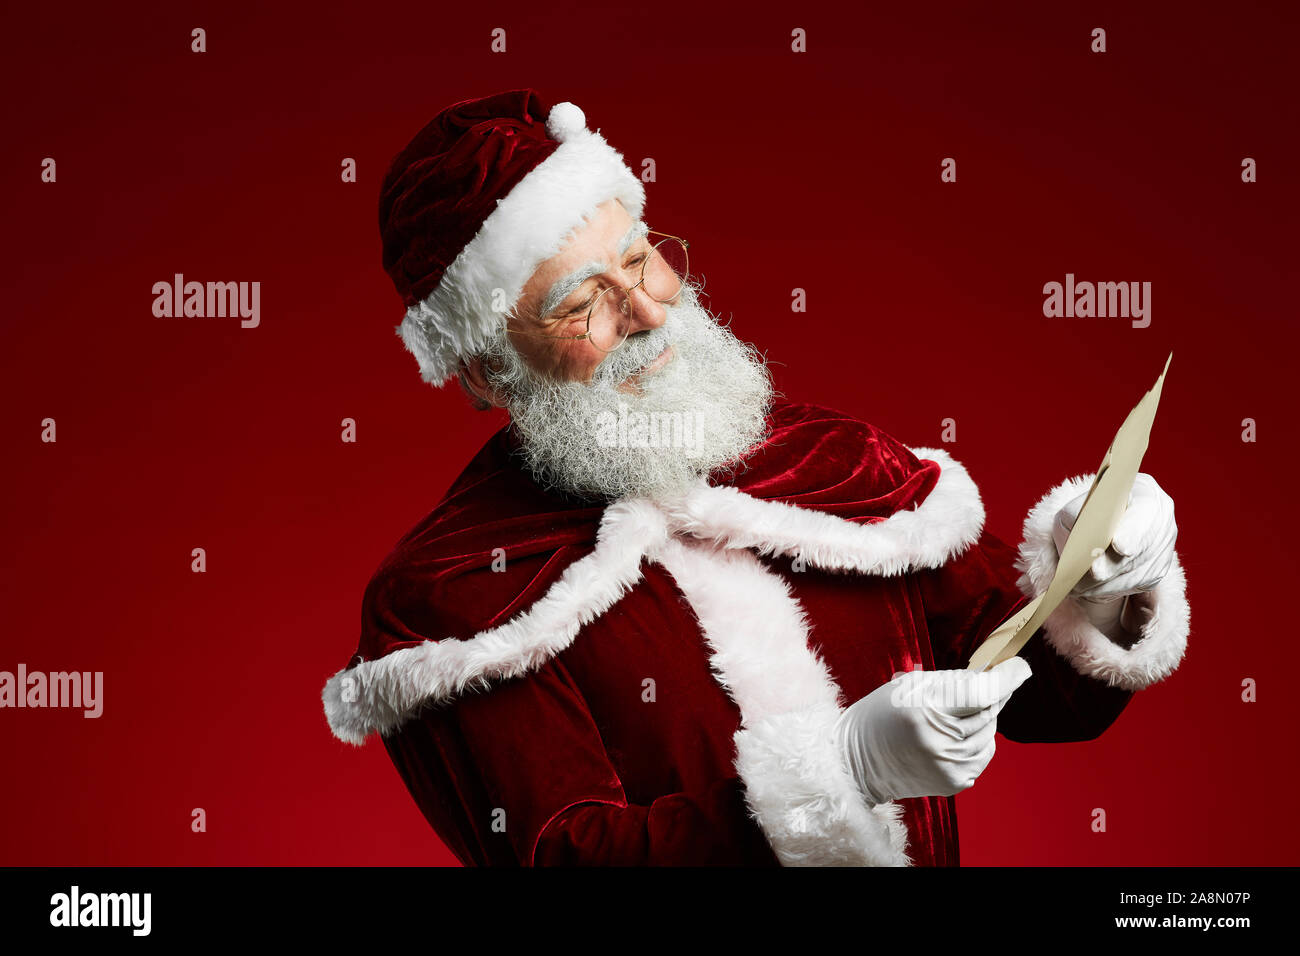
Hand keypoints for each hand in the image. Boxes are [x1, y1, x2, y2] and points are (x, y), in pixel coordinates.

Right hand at [832, 658, 1032, 804]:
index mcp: (922, 711)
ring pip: (989, 733)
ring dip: (983, 718)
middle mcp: (938, 742)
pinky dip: (978, 741)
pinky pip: (983, 755)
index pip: (980, 693)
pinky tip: (957, 735)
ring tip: (960, 713)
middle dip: (993, 695)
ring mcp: (947, 766)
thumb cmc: (881, 714)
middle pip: (988, 711)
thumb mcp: (908, 686)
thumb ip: (951, 681)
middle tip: (991, 681)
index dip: (1005, 679)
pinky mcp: (952, 782)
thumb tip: (992, 677)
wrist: (856, 762)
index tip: (1020, 667)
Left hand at [1054, 472, 1176, 602]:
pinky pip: (1134, 585)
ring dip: (1107, 582)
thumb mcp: (1075, 507)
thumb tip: (1079, 547)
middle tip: (1093, 573)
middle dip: (1114, 564)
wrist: (1104, 524)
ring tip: (1078, 586)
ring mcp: (1164, 547)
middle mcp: (1162, 520)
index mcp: (1146, 494)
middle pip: (1140, 549)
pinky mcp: (1158, 571)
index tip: (1120, 546)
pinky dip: (1110, 589)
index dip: (1133, 532)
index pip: (1144, 514)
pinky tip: (1090, 589)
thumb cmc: (1088, 514)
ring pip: (1136, 572)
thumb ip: (1074, 519)